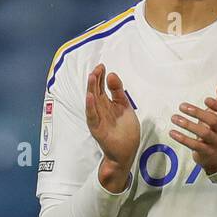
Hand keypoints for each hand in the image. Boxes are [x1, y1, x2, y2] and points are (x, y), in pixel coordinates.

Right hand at [85, 64, 138, 191]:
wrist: (126, 151)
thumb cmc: (125, 129)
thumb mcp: (124, 106)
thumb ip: (118, 92)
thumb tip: (112, 74)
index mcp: (106, 104)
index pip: (101, 87)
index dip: (101, 77)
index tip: (102, 66)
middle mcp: (99, 110)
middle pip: (95, 92)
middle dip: (96, 80)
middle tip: (98, 68)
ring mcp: (97, 119)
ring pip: (92, 102)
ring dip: (91, 89)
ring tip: (92, 77)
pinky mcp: (97, 129)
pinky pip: (92, 116)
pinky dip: (90, 107)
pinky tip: (90, 97)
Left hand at [170, 80, 216, 174]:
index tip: (206, 99)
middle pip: (213, 121)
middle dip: (197, 113)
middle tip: (182, 106)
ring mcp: (215, 142)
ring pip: (203, 133)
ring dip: (187, 125)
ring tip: (175, 118)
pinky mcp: (206, 152)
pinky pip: (195, 145)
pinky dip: (183, 139)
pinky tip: (173, 132)